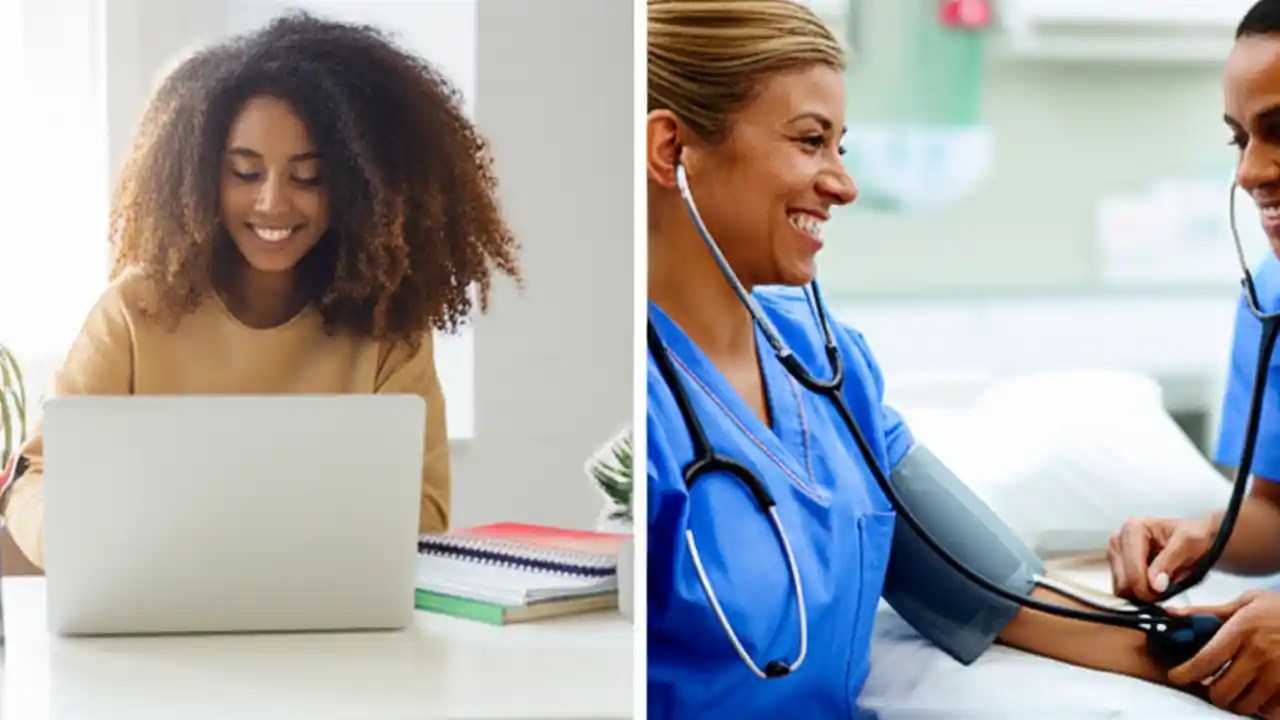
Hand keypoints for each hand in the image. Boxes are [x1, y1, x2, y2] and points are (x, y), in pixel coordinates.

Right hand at [1107, 515, 1214, 602]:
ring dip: (1142, 595)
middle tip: (1165, 590)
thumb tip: (1154, 584)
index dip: (1148, 587)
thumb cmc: (1194, 538)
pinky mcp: (1117, 568)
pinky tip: (1153, 587)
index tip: (1165, 591)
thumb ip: (1170, 561)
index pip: (1132, 570)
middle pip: (1122, 582)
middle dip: (1144, 592)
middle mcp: (1118, 540)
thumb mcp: (1189, 543)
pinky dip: (1138, 595)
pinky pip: (1123, 591)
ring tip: (1161, 587)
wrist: (1197, 541)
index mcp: (1132, 529)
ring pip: (1121, 589)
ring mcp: (1115, 555)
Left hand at [1167, 591, 1279, 716]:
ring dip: (1237, 700)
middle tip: (1212, 684)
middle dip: (1212, 691)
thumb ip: (1209, 611)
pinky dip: (1262, 706)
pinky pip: (1271, 710)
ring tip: (1237, 689)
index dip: (1185, 673)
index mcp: (1242, 630)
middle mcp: (1259, 654)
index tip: (1176, 676)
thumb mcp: (1247, 601)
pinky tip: (1259, 694)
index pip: (1205, 660)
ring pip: (1245, 704)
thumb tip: (1171, 612)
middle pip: (1222, 691)